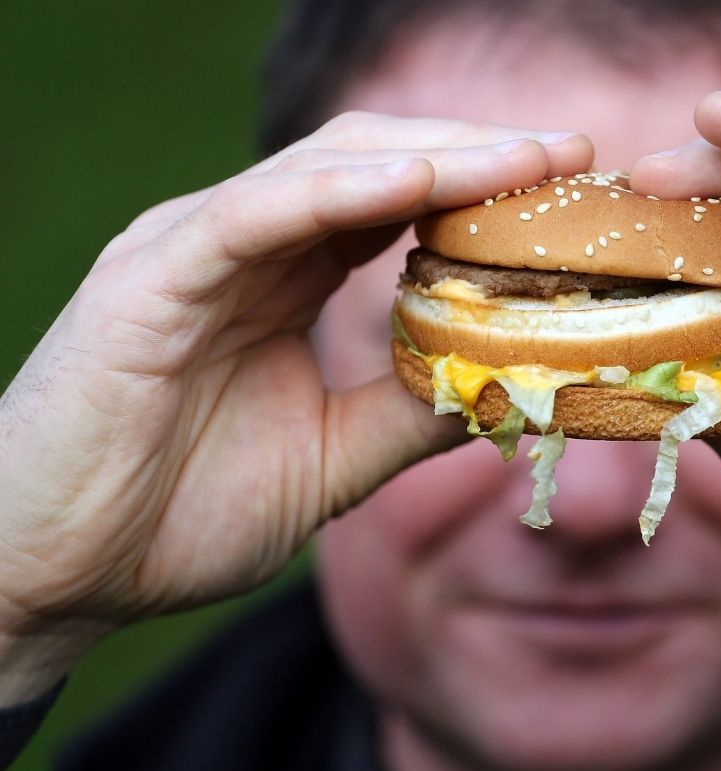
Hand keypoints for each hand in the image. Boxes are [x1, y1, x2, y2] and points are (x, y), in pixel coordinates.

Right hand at [0, 114, 592, 698]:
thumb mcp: (333, 460)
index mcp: (283, 277)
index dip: (486, 189)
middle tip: (571, 155)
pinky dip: (338, 192)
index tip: (570, 193)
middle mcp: (244, 246)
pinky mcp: (148, 279)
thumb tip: (509, 387)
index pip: (399, 204)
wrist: (58, 575)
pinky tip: (421, 185)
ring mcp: (192, 251)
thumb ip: (411, 412)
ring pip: (326, 168)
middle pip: (378, 163)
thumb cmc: (178, 513)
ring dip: (435, 156)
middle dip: (479, 154)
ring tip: (526, 158)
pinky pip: (252, 214)